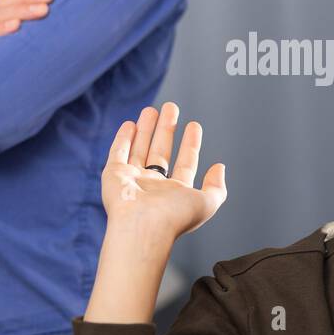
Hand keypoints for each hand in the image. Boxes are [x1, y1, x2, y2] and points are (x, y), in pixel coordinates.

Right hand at [102, 102, 226, 243]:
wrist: (142, 227)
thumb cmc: (175, 217)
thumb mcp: (206, 203)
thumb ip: (216, 187)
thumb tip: (219, 167)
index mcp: (174, 193)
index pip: (185, 163)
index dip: (190, 144)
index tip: (194, 126)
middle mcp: (153, 187)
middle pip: (160, 151)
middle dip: (166, 129)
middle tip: (171, 107)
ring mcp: (132, 180)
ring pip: (140, 149)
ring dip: (146, 129)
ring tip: (152, 109)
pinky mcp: (114, 175)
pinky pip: (118, 152)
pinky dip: (123, 139)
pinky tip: (130, 124)